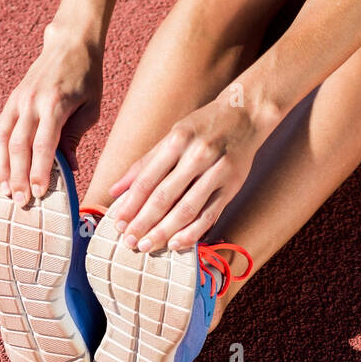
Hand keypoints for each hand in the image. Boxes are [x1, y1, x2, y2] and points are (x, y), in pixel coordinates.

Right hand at [0, 23, 102, 203]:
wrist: (69, 44)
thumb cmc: (86, 77)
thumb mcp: (91, 106)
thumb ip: (75, 136)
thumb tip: (68, 169)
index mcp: (55, 103)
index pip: (44, 144)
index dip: (40, 171)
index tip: (40, 193)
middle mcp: (31, 102)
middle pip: (18, 145)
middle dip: (18, 176)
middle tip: (20, 201)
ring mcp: (17, 101)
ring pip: (0, 138)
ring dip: (0, 167)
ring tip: (3, 191)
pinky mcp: (10, 101)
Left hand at [107, 96, 260, 251]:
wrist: (245, 115)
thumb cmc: (203, 126)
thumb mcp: (172, 136)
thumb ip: (144, 163)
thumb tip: (114, 189)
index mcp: (178, 140)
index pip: (148, 179)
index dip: (131, 204)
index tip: (118, 223)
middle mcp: (197, 155)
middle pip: (165, 196)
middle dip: (143, 222)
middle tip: (128, 241)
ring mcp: (217, 171)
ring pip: (187, 208)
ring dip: (164, 231)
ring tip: (147, 246)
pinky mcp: (232, 185)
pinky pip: (210, 214)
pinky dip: (192, 232)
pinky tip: (176, 244)